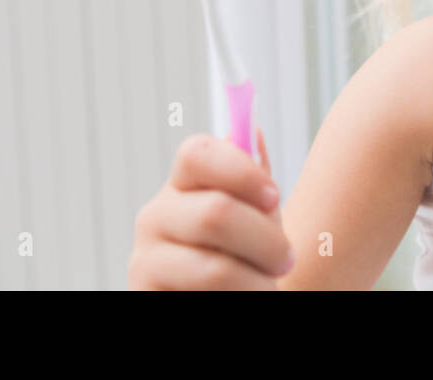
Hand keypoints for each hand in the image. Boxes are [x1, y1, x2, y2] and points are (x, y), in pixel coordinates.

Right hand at [128, 128, 292, 288]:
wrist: (228, 298)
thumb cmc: (245, 254)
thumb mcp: (256, 212)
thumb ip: (254, 176)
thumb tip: (253, 132)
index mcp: (181, 184)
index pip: (196, 154)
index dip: (240, 171)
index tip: (274, 196)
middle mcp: (154, 217)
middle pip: (215, 212)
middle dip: (266, 240)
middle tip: (287, 258)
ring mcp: (145, 261)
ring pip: (216, 268)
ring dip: (258, 282)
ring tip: (267, 285)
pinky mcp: (146, 296)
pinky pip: (206, 298)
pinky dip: (239, 299)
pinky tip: (240, 297)